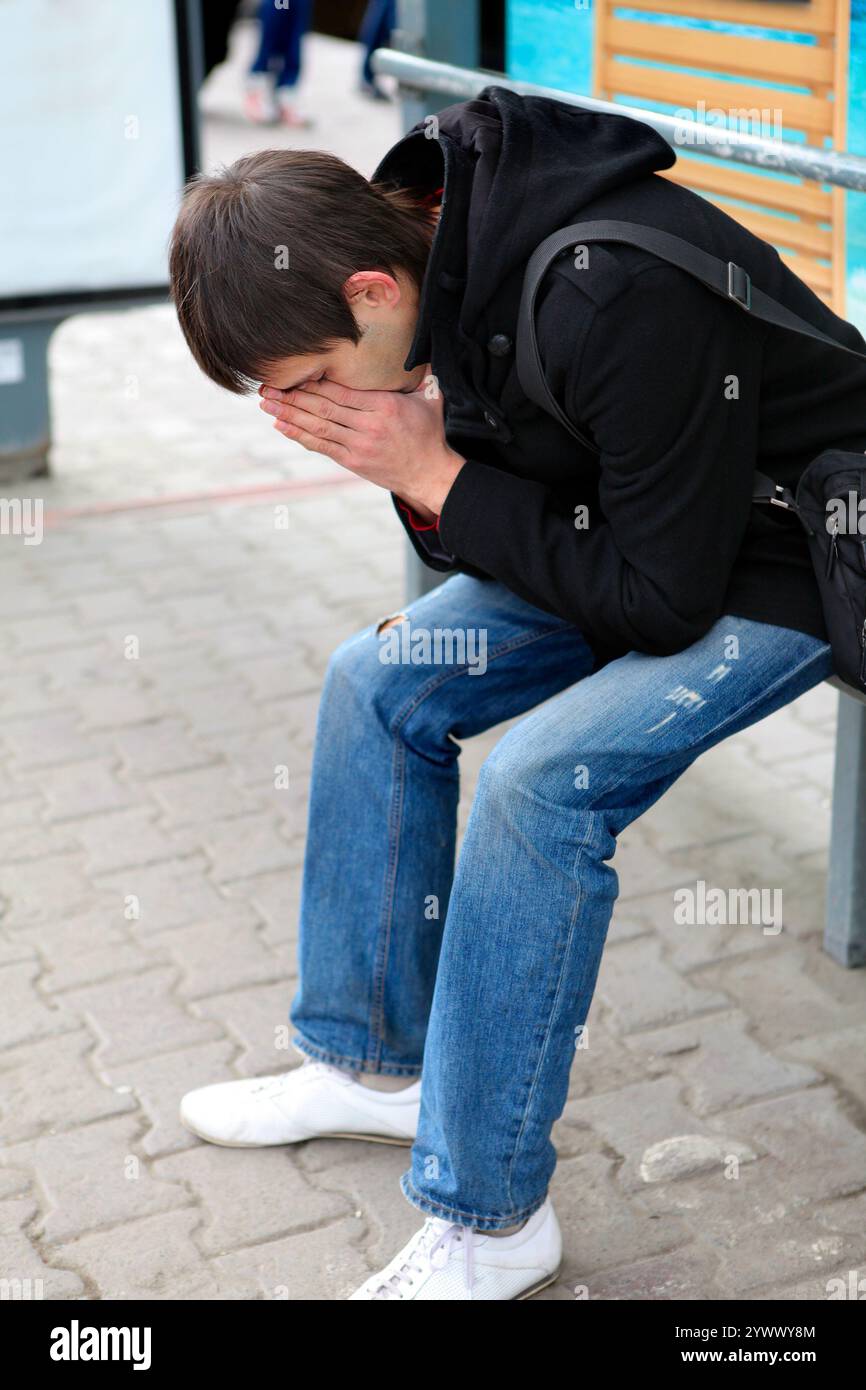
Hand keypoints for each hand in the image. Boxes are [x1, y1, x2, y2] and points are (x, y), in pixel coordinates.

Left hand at [259, 373, 464, 516]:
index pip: (342, 391)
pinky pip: (322, 446)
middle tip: (268, 387)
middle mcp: (368, 426)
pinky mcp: (353, 462)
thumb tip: (423, 342)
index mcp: (384, 406)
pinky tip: (281, 426)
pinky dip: (300, 436)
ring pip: (318, 426)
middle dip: (293, 397)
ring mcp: (358, 446)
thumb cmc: (430, 433)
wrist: (430, 474)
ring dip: (289, 415)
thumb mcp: (431, 398)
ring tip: (267, 404)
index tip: (294, 373)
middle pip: (323, 408)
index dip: (314, 383)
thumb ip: (423, 372)